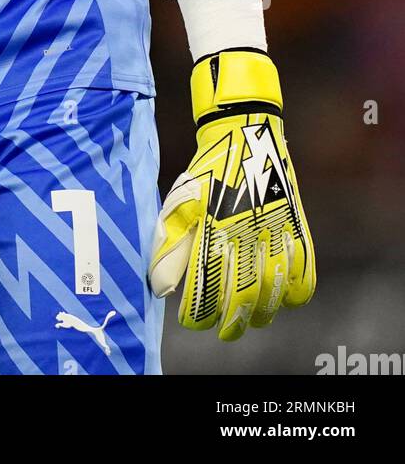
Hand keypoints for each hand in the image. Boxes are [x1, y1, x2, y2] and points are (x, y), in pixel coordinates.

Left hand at [149, 50, 314, 340]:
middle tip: (224, 332)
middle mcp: (245, 235)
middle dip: (231, 324)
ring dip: (261, 313)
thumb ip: (170, 245)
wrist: (245, 131)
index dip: (197, 314)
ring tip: (251, 318)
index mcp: (212, 229)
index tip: (192, 320)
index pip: (205, 291)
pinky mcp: (297, 227)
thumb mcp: (181, 201)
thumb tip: (160, 287)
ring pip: (273, 293)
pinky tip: (284, 297)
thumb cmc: (208, 170)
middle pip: (242, 299)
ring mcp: (275, 232)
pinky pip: (305, 274)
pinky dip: (295, 293)